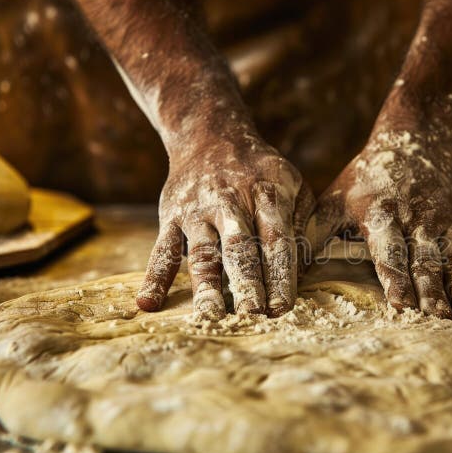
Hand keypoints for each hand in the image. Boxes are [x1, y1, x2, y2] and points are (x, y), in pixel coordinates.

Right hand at [137, 133, 314, 318]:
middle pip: (240, 249)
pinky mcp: (171, 215)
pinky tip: (148, 304)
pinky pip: (162, 249)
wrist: (210, 134)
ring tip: (211, 318)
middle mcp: (231, 203)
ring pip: (203, 253)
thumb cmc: (260, 171)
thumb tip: (303, 273)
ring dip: (206, 287)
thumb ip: (301, 225)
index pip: (276, 242)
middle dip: (247, 285)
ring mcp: (198, 210)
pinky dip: (154, 277)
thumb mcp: (292, 185)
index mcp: (267, 196)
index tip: (283, 307)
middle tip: (253, 318)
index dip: (281, 275)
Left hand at [309, 129, 451, 322]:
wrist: (413, 139)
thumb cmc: (365, 178)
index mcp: (382, 214)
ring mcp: (446, 222)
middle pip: (426, 262)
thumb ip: (314, 233)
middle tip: (439, 325)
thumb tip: (286, 273)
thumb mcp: (334, 198)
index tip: (401, 308)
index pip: (390, 252)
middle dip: (433, 295)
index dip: (396, 279)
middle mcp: (417, 219)